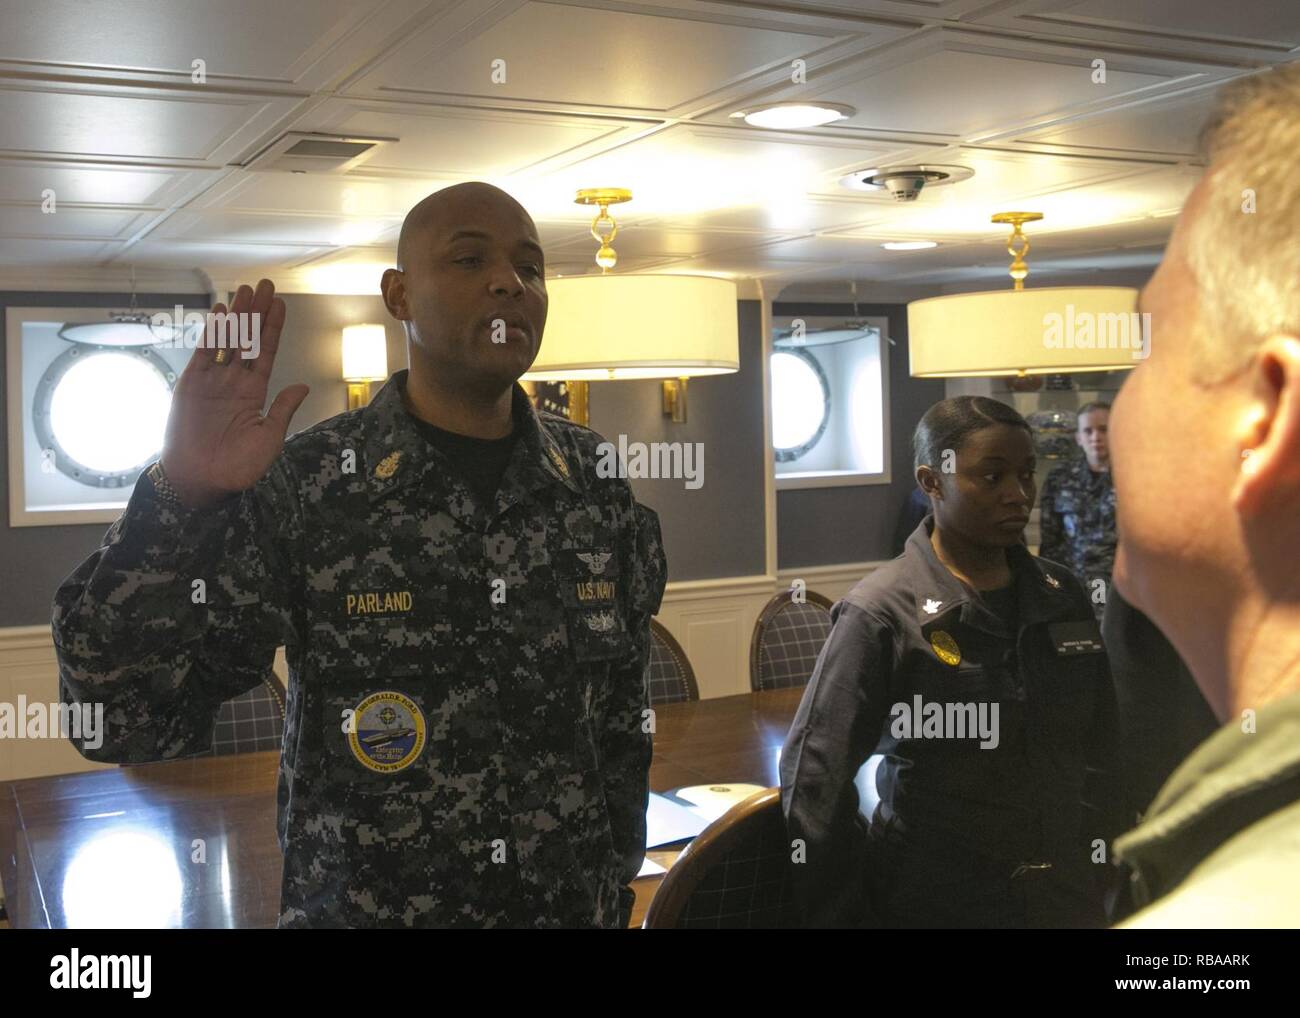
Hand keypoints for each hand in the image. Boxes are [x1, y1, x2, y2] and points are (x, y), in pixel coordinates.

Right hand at [160, 279, 308, 507]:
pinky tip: (220, 313)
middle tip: (264, 284)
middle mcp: (234, 381)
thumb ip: (283, 409)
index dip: (274, 328)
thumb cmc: (237, 467)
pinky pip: (203, 353)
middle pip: (248, 339)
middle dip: (256, 312)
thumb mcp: (269, 438)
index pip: (267, 353)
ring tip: (245, 290)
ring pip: (227, 341)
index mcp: (254, 393)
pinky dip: (211, 333)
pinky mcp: (191, 384)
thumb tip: (302, 387)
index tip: (281, 304)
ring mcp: (212, 381)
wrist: (201, 480)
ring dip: (236, 315)